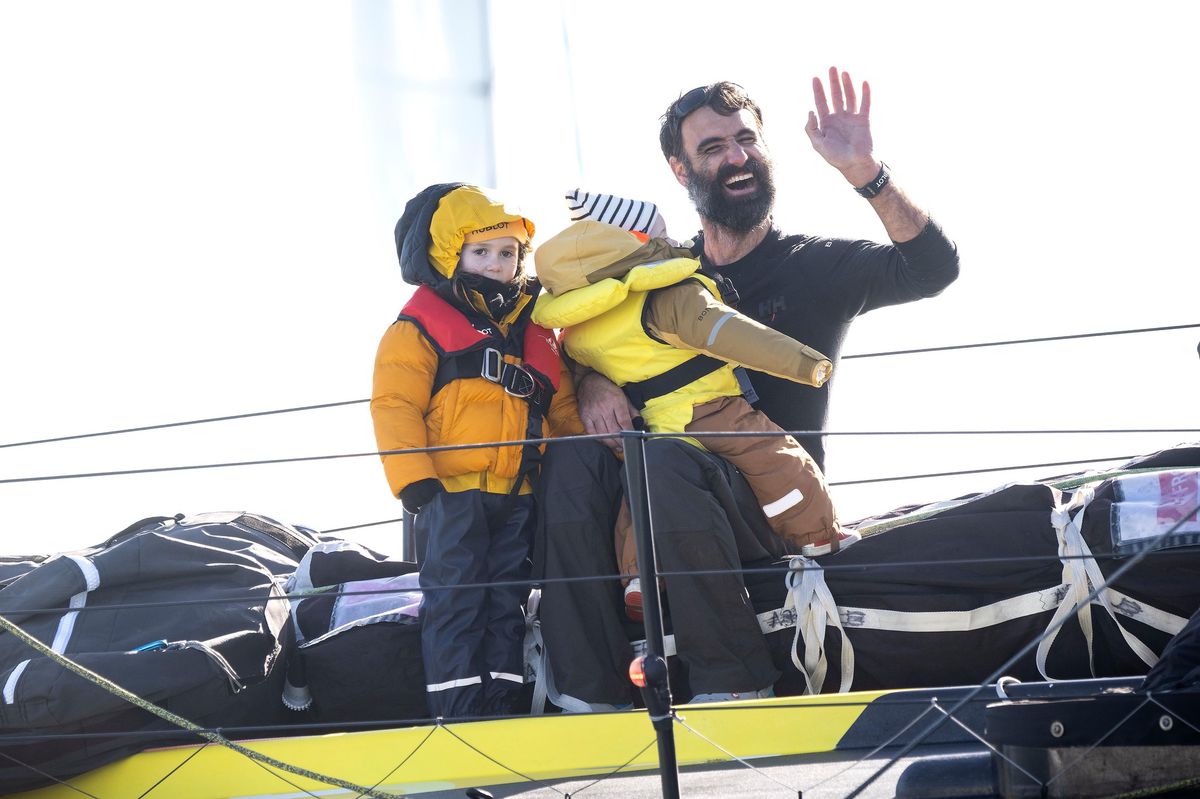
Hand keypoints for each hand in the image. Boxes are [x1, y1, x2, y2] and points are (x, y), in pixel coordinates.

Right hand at [576, 371, 636, 451]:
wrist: (590, 381)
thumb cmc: (608, 389)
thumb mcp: (623, 396)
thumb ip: (631, 409)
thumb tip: (638, 421)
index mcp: (616, 401)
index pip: (624, 421)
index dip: (629, 432)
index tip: (632, 438)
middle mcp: (604, 408)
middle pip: (614, 430)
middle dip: (620, 441)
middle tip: (625, 446)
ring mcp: (593, 412)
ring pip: (603, 433)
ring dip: (611, 443)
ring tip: (616, 446)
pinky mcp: (585, 416)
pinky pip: (591, 432)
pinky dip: (599, 439)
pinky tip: (604, 441)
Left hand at [805, 66, 879, 187]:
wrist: (855, 165)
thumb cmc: (835, 157)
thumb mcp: (818, 145)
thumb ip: (812, 129)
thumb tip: (810, 111)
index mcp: (826, 123)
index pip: (821, 102)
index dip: (818, 90)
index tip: (815, 78)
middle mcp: (838, 117)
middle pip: (835, 96)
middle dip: (833, 82)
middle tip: (831, 68)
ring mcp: (851, 118)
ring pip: (849, 97)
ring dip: (847, 84)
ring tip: (844, 72)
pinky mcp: (863, 120)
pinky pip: (864, 104)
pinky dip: (865, 93)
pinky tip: (864, 82)